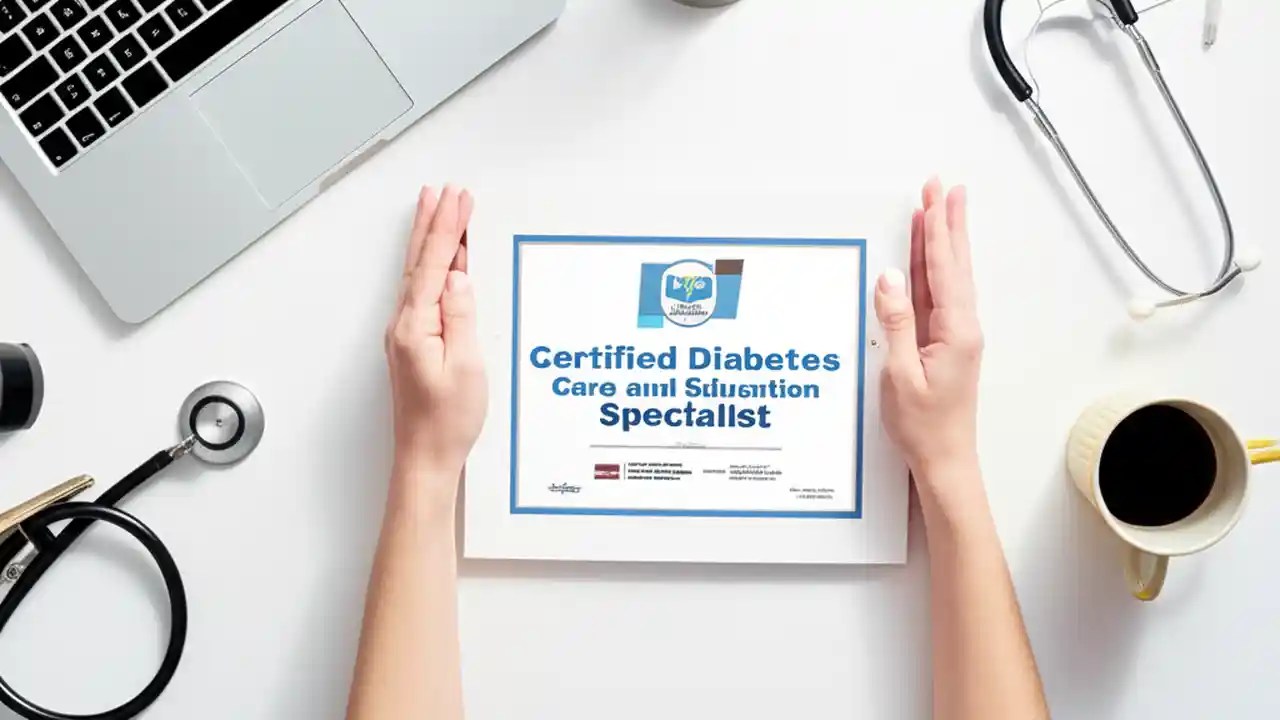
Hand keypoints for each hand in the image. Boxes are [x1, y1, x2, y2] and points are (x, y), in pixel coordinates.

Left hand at [385, 186, 487, 501]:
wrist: (426, 458)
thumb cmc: (446, 421)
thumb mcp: (466, 365)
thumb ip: (461, 316)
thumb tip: (458, 277)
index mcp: (416, 325)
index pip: (434, 264)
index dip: (448, 228)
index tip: (458, 199)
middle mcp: (404, 325)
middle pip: (419, 262)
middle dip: (434, 223)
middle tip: (443, 192)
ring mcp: (406, 334)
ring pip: (418, 274)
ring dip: (429, 240)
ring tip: (435, 211)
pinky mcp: (413, 344)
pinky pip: (422, 292)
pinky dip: (430, 267)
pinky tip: (439, 263)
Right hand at [875, 178, 983, 484]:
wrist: (944, 461)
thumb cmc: (923, 426)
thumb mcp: (900, 374)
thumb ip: (896, 322)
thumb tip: (890, 279)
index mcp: (956, 331)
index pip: (943, 269)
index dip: (938, 230)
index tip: (936, 197)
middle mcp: (962, 327)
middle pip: (953, 263)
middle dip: (946, 223)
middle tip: (943, 187)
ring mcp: (955, 334)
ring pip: (947, 276)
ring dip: (941, 241)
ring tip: (935, 210)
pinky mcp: (945, 343)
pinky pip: (937, 295)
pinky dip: (932, 269)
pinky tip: (923, 259)